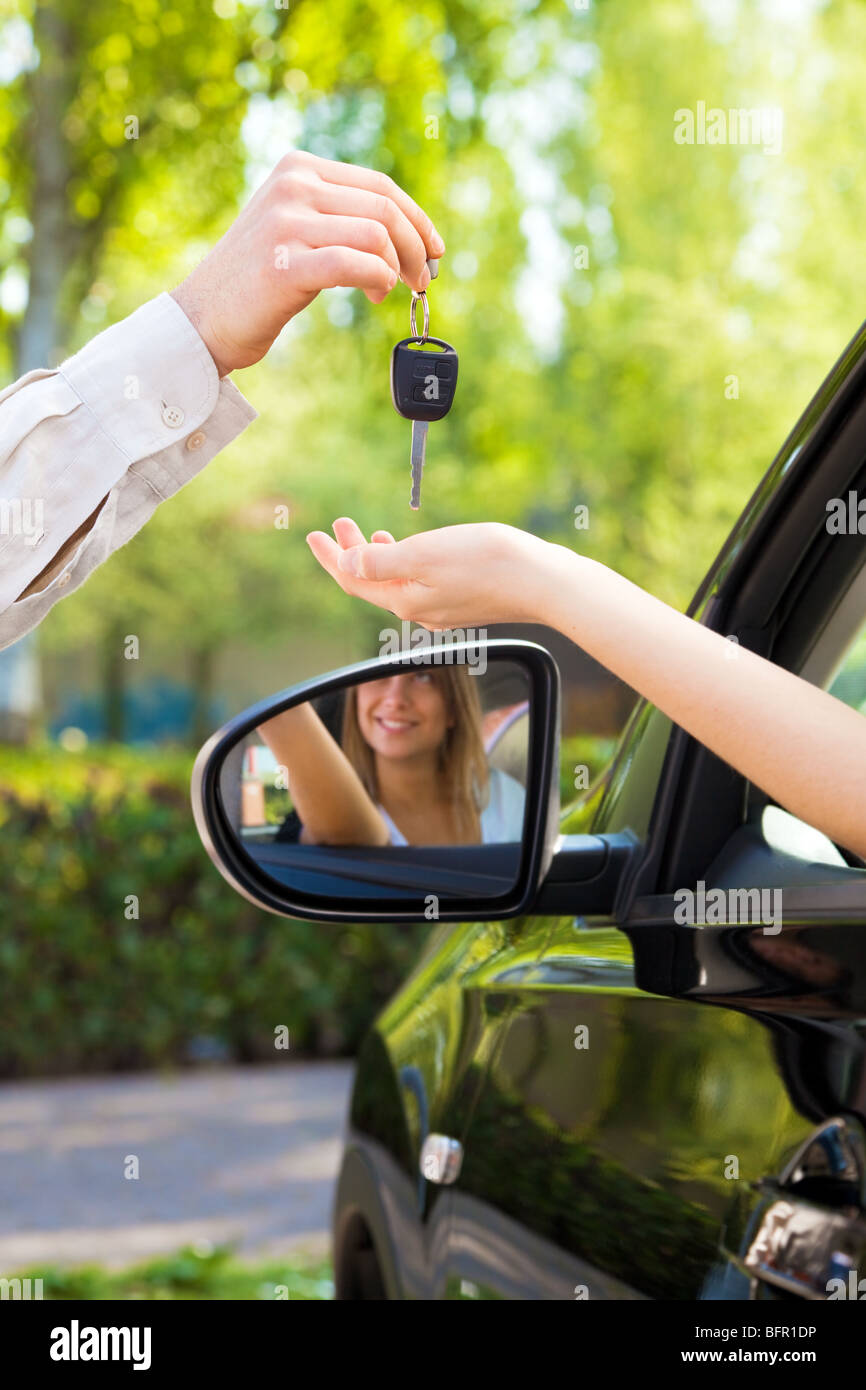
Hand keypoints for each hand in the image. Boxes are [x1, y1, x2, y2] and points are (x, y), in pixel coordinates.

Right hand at [171, 151, 444, 375]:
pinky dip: (379, 280)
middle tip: (423, 279)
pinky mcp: (286, 264)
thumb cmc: (256, 282)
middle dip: (417, 247)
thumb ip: (337, 217)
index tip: (435, 249)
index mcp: (298, 169)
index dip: (417, 219)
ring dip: (399, 268)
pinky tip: (375, 294)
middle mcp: (292, 186)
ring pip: (376, 235)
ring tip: (391, 291)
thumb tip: (407, 235)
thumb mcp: (294, 229)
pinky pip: (355, 264)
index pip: (379, 186)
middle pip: (384, 208)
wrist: (202, 318)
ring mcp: (286, 222)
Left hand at [306, 517, 553, 628]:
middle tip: (338, 523)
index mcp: (404, 600)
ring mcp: (443, 608)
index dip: (331, 558)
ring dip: (378, 556)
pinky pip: (420, 584)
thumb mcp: (424, 554)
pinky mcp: (464, 601)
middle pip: (372, 583)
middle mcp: (420, 611)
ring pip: (396, 583)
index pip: (354, 581)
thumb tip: (347, 563)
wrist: (544, 583)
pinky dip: (405, 564)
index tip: (313, 534)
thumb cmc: (488, 563)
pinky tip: (412, 549)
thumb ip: (381, 561)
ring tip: (370, 532)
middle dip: (351, 553)